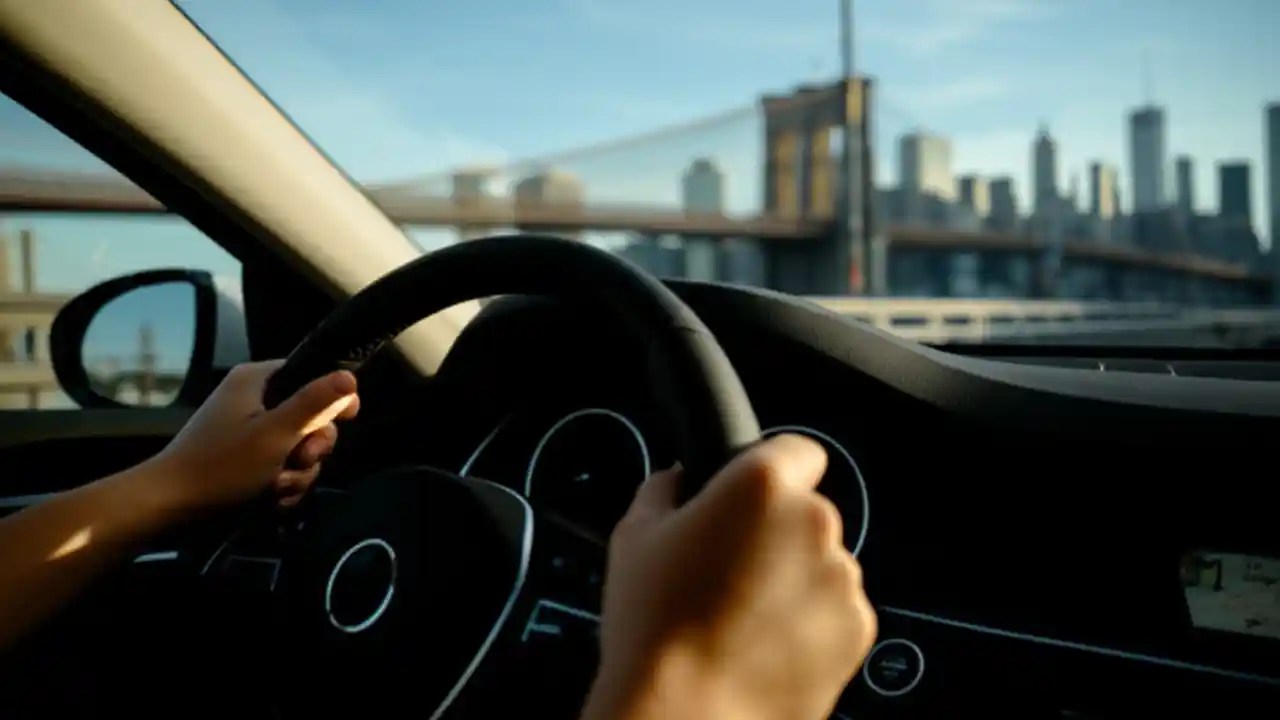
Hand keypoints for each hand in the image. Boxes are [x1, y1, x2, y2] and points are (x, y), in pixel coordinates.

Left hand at [153, 360, 359, 512]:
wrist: (170, 508)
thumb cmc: (222, 465)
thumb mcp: (274, 433)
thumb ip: (314, 404)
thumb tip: (351, 377)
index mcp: (258, 381)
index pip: (312, 375)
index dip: (332, 399)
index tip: (345, 420)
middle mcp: (256, 401)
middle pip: (313, 419)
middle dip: (310, 448)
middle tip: (297, 461)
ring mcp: (253, 434)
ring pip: (301, 451)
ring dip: (297, 474)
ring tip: (274, 487)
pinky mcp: (250, 462)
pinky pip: (285, 470)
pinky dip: (282, 487)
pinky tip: (269, 498)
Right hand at [585, 434, 876, 719]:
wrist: (687, 715)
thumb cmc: (656, 630)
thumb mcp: (634, 536)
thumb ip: (666, 490)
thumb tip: (677, 481)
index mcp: (761, 486)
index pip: (796, 448)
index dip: (769, 469)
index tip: (749, 494)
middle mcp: (813, 523)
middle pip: (806, 511)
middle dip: (775, 532)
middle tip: (727, 568)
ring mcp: (841, 579)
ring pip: (822, 562)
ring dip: (794, 578)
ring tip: (741, 616)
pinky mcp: (856, 629)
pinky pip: (836, 610)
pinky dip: (810, 622)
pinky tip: (763, 644)